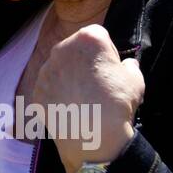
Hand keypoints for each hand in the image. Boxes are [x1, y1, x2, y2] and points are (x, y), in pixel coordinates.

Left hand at [31, 24, 142, 172]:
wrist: (93, 136)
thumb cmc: (117, 103)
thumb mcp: (135, 79)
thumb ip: (130, 66)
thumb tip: (127, 65)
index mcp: (88, 39)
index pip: (97, 35)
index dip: (106, 51)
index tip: (111, 67)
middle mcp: (61, 49)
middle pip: (74, 49)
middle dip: (84, 62)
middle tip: (97, 84)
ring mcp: (46, 70)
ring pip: (59, 68)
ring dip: (69, 78)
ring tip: (84, 100)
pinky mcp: (37, 90)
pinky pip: (49, 88)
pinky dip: (57, 96)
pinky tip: (71, 109)